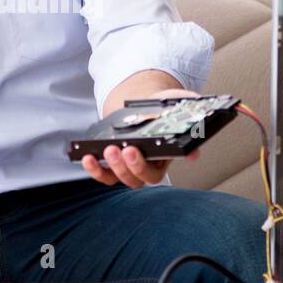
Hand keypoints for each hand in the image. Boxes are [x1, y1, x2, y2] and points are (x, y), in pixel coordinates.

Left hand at [79, 87, 201, 188]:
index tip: (138, 151)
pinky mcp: (112, 163)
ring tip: (108, 150)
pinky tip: (87, 157)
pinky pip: (103, 173)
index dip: (144, 167)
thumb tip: (194, 151)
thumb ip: (191, 123)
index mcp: (163, 161)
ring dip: (112, 168)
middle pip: (136, 179)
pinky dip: (95, 168)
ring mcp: (127, 167)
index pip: (155, 174)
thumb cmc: (166, 109)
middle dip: (129, 166)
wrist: (149, 103)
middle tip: (125, 150)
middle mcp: (144, 168)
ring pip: (118, 178)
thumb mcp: (180, 108)